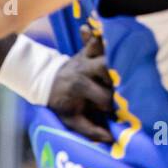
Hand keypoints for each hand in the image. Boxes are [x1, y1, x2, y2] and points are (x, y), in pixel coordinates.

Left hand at [45, 25, 113, 142]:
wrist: (42, 82)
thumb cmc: (60, 103)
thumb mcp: (71, 119)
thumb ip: (90, 130)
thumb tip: (111, 139)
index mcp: (81, 87)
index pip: (104, 96)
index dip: (112, 105)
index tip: (116, 110)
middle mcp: (83, 69)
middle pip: (106, 67)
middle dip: (117, 74)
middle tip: (123, 81)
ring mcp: (84, 58)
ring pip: (100, 49)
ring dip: (111, 51)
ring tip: (125, 55)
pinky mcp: (85, 50)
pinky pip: (92, 38)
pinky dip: (95, 34)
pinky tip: (100, 29)